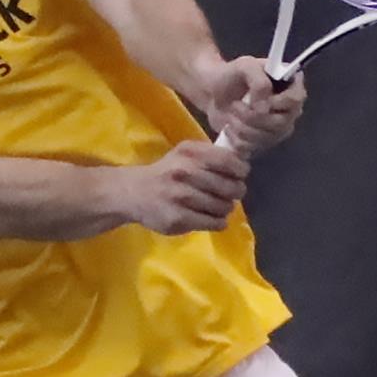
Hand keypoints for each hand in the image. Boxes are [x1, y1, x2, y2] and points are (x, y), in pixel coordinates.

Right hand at [115, 140, 249, 234]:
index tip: (238, 176)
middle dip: (235, 192)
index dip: (240, 171)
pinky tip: (212, 219)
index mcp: (191, 153)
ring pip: (224, 207)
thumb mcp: (185, 154)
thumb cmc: (166, 172)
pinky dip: (218, 222)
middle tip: (229, 194)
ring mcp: (181, 197)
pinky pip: (213, 222)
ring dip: (226, 208)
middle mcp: (186, 172)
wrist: (134, 193)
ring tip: (218, 207)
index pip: (230, 162)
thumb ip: (211, 155)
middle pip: (231, 187)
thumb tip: (242, 165)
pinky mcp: (179, 218)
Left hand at [187, 54, 307, 156]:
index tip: (260, 99)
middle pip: (279, 123)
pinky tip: (229, 126)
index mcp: (289, 88)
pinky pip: (250, 148)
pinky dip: (234, 137)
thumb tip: (264, 108)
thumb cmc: (231, 75)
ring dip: (240, 125)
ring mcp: (276, 130)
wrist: (212, 92)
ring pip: (263, 138)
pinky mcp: (260, 144)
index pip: (297, 99)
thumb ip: (259, 81)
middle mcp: (288, 111)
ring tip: (231, 112)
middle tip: (235, 104)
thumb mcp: (245, 66)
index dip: (278, 102)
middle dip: (251, 115)